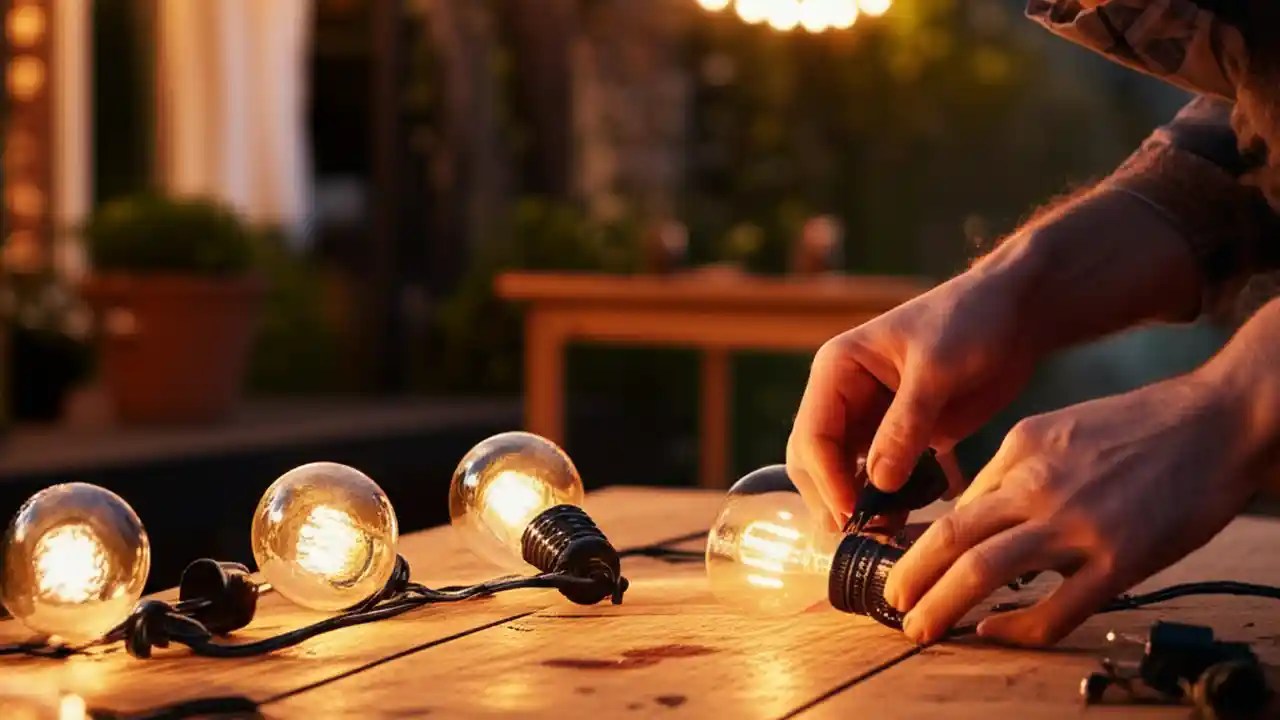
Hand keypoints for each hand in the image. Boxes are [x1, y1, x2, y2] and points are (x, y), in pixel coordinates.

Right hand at [786, 271, 1037, 529]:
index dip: (826, 479)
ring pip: (846, 475)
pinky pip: (883, 478)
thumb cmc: (970, 321)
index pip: (813, 435)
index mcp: (837, 369)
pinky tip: (907, 523)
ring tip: (884, 536)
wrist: (1016, 314)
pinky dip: (890, 501)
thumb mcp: (936, 369)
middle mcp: (845, 397)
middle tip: (862, 535)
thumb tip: (879, 484)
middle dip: (833, 498)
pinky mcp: (904, 437)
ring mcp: (873, 420)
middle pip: (817, 461)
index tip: (852, 514)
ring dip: (860, 505)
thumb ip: (905, 425)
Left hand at [884, 374, 1261, 645]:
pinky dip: (1017, 627)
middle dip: (909, 577)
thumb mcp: (1059, 429)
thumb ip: (1014, 470)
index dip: (920, 543)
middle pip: (951, 538)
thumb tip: (972, 511)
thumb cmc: (1140, 426)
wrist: (1218, 421)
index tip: (903, 567)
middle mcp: (1038, 486)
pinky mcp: (1120, 560)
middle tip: (890, 603)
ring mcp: (1078, 524)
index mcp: (1021, 451)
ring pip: (985, 572)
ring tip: (919, 627)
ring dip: (942, 605)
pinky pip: (1056, 608)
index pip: (955, 506)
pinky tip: (995, 632)